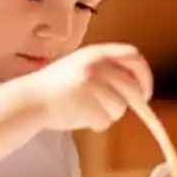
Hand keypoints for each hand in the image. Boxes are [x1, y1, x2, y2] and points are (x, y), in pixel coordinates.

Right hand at [24, 43, 152, 131]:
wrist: (31, 99)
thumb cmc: (57, 85)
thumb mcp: (82, 64)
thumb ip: (107, 69)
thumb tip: (138, 87)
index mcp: (97, 52)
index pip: (134, 57)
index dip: (144, 75)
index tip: (145, 92)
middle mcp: (97, 65)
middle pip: (132, 88)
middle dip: (132, 102)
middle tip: (120, 109)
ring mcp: (92, 85)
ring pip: (120, 108)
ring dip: (109, 114)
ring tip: (87, 110)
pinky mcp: (88, 105)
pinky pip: (106, 121)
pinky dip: (96, 124)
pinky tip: (80, 117)